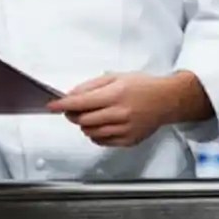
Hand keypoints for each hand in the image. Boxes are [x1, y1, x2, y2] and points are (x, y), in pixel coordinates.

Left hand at [46, 72, 189, 147]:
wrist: (167, 100)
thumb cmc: (142, 86)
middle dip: (72, 114)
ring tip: (92, 115)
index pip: (80, 102)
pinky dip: (95, 134)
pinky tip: (102, 124)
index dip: (62, 105)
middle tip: (73, 109)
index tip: (51, 106)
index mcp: (115, 94)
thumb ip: (91, 86)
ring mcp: (124, 129)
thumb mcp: (116, 76)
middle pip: (82, 119)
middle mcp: (119, 113)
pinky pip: (101, 141)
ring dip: (84, 124)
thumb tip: (71, 95)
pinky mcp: (128, 140)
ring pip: (90, 132)